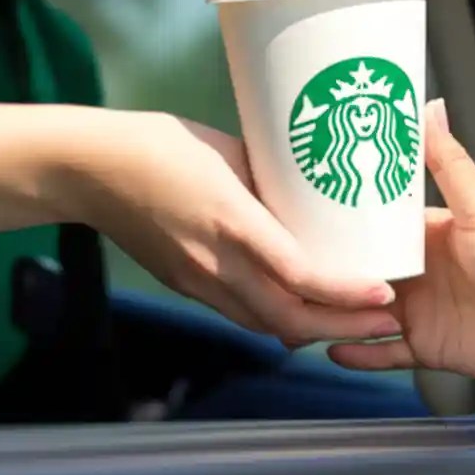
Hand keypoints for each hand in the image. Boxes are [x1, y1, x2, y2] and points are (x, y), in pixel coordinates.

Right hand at [61, 109, 399, 346]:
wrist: (91, 169)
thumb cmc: (161, 145)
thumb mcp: (229, 149)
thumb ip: (269, 179)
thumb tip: (309, 191)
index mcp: (233, 221)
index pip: (300, 275)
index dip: (346, 294)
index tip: (383, 294)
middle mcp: (217, 263)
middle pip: (289, 318)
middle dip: (342, 328)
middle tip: (382, 322)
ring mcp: (197, 280)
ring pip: (264, 324)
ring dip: (310, 330)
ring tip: (351, 321)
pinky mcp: (184, 284)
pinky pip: (239, 313)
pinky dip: (275, 318)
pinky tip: (298, 310)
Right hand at [328, 100, 474, 379]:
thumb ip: (449, 163)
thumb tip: (430, 109)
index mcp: (429, 234)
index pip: (375, 223)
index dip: (345, 218)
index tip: (309, 207)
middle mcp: (418, 272)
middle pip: (362, 269)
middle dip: (331, 268)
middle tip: (291, 260)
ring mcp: (418, 311)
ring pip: (363, 311)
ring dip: (338, 311)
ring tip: (302, 305)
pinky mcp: (423, 346)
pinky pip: (382, 352)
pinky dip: (358, 353)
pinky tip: (331, 348)